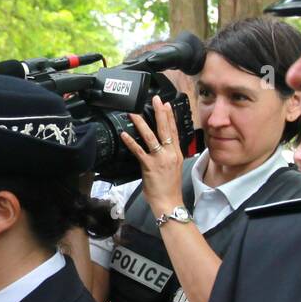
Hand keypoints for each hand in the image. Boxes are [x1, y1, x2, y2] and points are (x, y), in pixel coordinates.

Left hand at [121, 95, 187, 218]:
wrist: (169, 202)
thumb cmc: (169, 187)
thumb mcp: (173, 167)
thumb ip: (167, 155)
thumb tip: (160, 148)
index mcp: (176, 153)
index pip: (174, 131)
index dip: (170, 117)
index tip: (166, 105)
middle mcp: (169, 154)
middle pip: (165, 129)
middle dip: (160, 112)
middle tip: (156, 99)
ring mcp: (160, 159)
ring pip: (151, 137)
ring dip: (142, 123)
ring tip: (134, 113)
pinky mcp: (149, 166)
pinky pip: (139, 151)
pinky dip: (131, 142)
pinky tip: (124, 134)